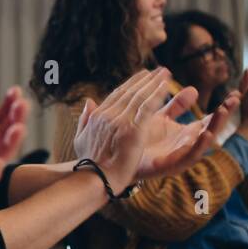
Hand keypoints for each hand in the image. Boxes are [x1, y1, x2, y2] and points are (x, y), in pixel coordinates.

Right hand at [72, 68, 176, 193]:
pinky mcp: (133, 129)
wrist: (95, 177)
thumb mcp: (81, 139)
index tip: (141, 76)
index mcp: (98, 116)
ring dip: (153, 83)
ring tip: (165, 74)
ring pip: (140, 96)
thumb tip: (88, 101)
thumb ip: (85, 120)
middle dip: (145, 80)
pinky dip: (157, 94)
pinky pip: (148, 107)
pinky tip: (166, 86)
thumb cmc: (88, 162)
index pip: (117, 95)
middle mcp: (108, 115)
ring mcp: (120, 121)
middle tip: (158, 71)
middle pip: (130, 92)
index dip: (130, 84)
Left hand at [138, 89, 238, 178]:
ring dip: (215, 126)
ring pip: (204, 142)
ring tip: (223, 111)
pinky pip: (189, 156)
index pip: (211, 119)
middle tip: (236, 99)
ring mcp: (181, 155)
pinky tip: (206, 133)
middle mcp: (188, 144)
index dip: (224, 107)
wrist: (120, 158)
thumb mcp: (161, 118)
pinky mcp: (171, 166)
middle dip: (225, 115)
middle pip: (212, 129)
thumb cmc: (141, 139)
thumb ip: (177, 106)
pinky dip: (199, 146)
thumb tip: (194, 89)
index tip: (237, 93)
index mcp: (188, 133)